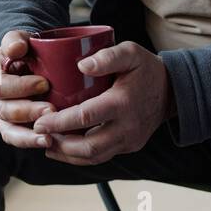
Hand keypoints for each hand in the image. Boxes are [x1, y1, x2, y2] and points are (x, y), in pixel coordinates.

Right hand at [0, 30, 56, 149]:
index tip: (44, 83)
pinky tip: (51, 141)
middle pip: (4, 111)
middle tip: (51, 110)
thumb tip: (16, 48)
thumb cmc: (23, 50)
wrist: (27, 62)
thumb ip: (14, 39)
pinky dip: (32, 142)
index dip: (21, 86)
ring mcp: (0, 116)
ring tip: (49, 136)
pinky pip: (18, 139)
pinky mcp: (13, 128)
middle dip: (28, 111)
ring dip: (29, 135)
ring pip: (9, 131)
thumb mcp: (18, 39)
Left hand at [31, 42, 171, 166]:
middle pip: (88, 146)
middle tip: (39, 134)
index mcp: (123, 102)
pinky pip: (101, 156)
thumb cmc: (146, 69)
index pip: (86, 117)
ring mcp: (129, 140)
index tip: (39, 121)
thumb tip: (81, 65)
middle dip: (60, 144)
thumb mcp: (130, 53)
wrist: (172, 90)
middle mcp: (127, 127)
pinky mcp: (128, 146)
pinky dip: (79, 156)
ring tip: (46, 143)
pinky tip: (63, 148)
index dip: (60, 122)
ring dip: (67, 154)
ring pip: (93, 157)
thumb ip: (107, 56)